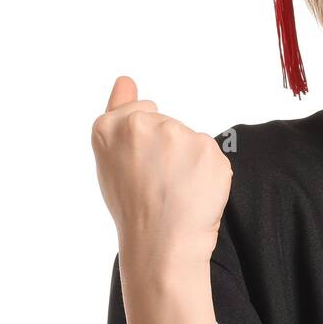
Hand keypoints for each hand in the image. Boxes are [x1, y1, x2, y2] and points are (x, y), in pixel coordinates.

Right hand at [91, 76, 231, 271]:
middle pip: (168, 125)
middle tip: (158, 184)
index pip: (141, 112)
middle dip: (168, 150)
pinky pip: (212, 156)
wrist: (161, 245)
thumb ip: (119, 112)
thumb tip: (126, 78)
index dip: (146, 143)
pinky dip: (209, 173)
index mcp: (109, 126)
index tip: (142, 166)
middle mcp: (143, 125)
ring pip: (191, 140)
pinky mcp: (209, 150)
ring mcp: (179, 136)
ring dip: (189, 161)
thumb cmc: (132, 206)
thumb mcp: (110, 159)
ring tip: (175, 191)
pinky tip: (194, 193)